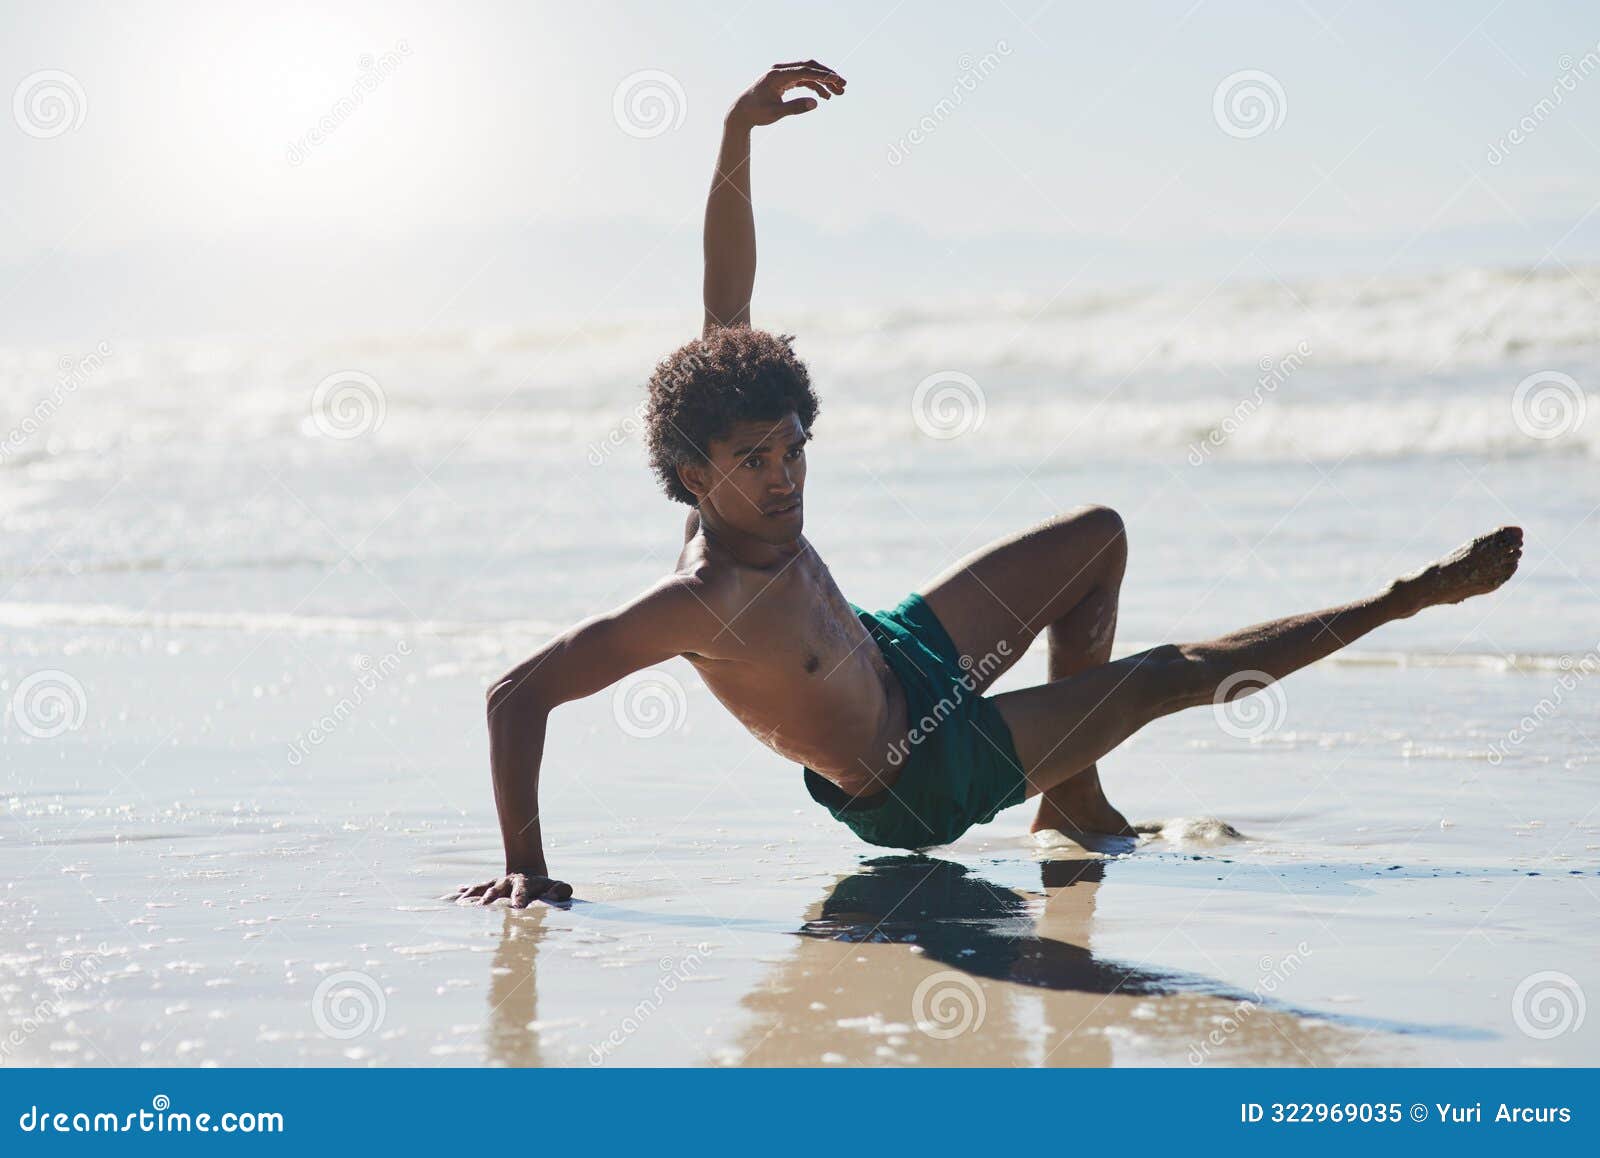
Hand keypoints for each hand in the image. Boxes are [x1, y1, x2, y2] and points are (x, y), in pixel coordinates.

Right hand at [447, 872, 572, 908]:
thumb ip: (561, 889)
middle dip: (490, 897)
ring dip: (473, 894)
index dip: (520, 897)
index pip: (522, 890)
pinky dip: (466, 891)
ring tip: (462, 902)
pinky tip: (457, 893)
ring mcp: (496, 884)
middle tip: (484, 906)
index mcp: (524, 883)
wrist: (529, 871)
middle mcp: (507, 882)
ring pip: (483, 888)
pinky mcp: (489, 887)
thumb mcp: (556, 885)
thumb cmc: (544, 885)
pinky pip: (476, 888)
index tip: (518, 907)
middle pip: (497, 889)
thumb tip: (558, 893)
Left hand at [726, 60, 845, 128]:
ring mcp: (783, 74)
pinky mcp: (785, 80)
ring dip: (824, 82)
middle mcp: (780, 70)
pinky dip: (815, 86)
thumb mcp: (775, 113)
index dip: (822, 75)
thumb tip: (815, 104)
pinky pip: (804, 80)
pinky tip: (824, 97)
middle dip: (827, 76)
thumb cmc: (756, 112)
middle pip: (809, 67)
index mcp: (777, 75)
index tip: (837, 80)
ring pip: (809, 74)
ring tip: (838, 94)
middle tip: (843, 85)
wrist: (742, 112)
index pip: (804, 71)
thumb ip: (794, 108)